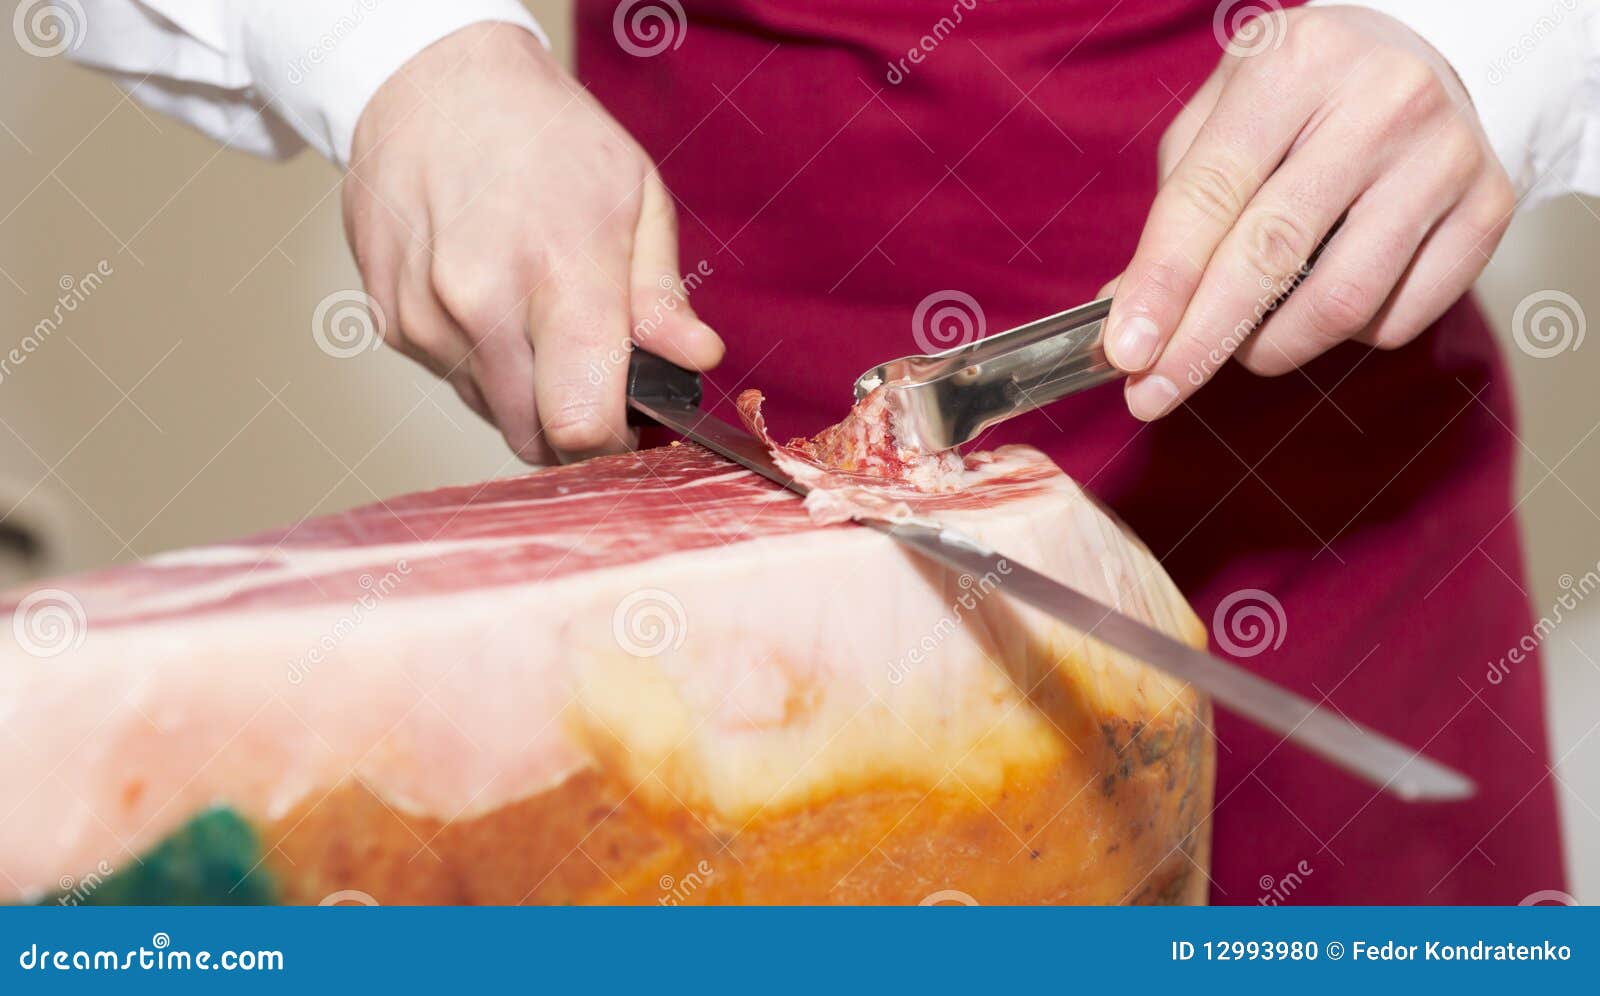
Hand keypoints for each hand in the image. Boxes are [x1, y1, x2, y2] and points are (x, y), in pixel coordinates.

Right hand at [343, 23, 722, 462]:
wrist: (430, 82)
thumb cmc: (544, 133)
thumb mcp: (633, 195)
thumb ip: (661, 295)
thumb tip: (695, 360)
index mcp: (558, 275)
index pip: (582, 424)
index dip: (616, 444)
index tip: (635, 427)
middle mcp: (480, 307)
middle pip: (536, 438)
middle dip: (575, 424)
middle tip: (597, 377)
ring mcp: (425, 319)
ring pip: (494, 414)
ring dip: (528, 392)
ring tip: (541, 316)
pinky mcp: (390, 324)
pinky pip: (453, 382)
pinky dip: (485, 364)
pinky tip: (495, 302)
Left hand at [1102, 5, 1515, 419]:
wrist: (1423, 56)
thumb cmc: (1301, 96)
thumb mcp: (1223, 116)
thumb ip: (1175, 210)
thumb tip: (1126, 312)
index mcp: (1296, 64)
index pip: (1210, 194)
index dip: (1162, 283)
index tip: (1125, 351)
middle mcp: (1382, 103)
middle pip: (1271, 255)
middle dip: (1200, 341)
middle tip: (1153, 393)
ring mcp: (1445, 157)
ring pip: (1342, 302)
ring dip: (1270, 348)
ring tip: (1240, 344)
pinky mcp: (1489, 208)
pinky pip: (1398, 319)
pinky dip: (1343, 336)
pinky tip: (1322, 302)